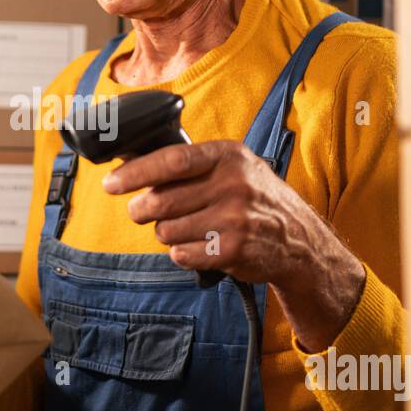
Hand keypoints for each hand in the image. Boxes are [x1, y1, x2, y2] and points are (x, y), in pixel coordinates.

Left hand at [102, 140, 364, 352]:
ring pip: (167, 230)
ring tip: (186, 228)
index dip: (135, 173)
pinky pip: (182, 254)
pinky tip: (200, 246)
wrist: (299, 240)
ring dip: (166, 233)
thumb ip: (189, 164)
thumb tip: (130, 161)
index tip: (111, 183)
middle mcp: (233, 185)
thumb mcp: (232, 167)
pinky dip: (182, 253)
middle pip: (161, 200)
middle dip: (141, 210)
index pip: (172, 160)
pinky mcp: (233, 251)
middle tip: (141, 212)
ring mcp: (235, 219)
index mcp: (228, 156)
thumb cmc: (255, 199)